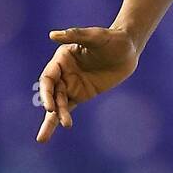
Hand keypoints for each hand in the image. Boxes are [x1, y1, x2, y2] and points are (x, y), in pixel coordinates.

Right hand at [36, 27, 138, 142]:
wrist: (127, 49)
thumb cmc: (111, 39)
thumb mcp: (96, 36)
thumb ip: (75, 35)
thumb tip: (53, 35)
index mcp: (61, 58)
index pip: (48, 78)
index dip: (47, 92)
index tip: (50, 106)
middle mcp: (63, 72)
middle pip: (51, 93)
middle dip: (50, 107)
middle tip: (52, 116)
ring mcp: (72, 85)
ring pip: (58, 104)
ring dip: (54, 118)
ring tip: (44, 138)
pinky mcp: (83, 94)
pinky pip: (69, 107)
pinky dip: (63, 118)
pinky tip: (58, 128)